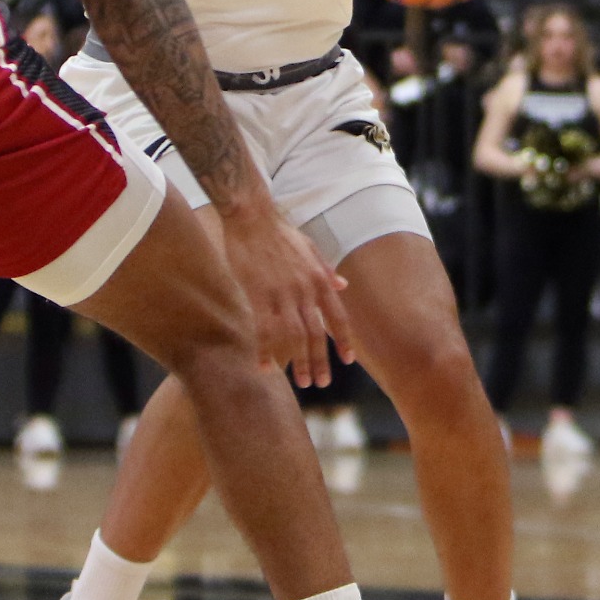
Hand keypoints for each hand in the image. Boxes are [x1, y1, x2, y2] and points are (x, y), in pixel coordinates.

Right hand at [220, 202, 355, 387]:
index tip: (347, 360)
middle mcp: (306, 289)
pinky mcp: (259, 294)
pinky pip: (265, 329)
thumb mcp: (310, 248)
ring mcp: (283, 293)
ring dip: (299, 362)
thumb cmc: (279, 232)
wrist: (252, 217)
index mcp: (319, 279)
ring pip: (295, 336)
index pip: (337, 317)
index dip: (342, 340)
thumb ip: (325, 271)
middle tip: (321, 383)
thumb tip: (344, 286)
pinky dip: (266, 351)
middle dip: (321, 361)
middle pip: (317, 333)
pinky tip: (265, 367)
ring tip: (301, 382)